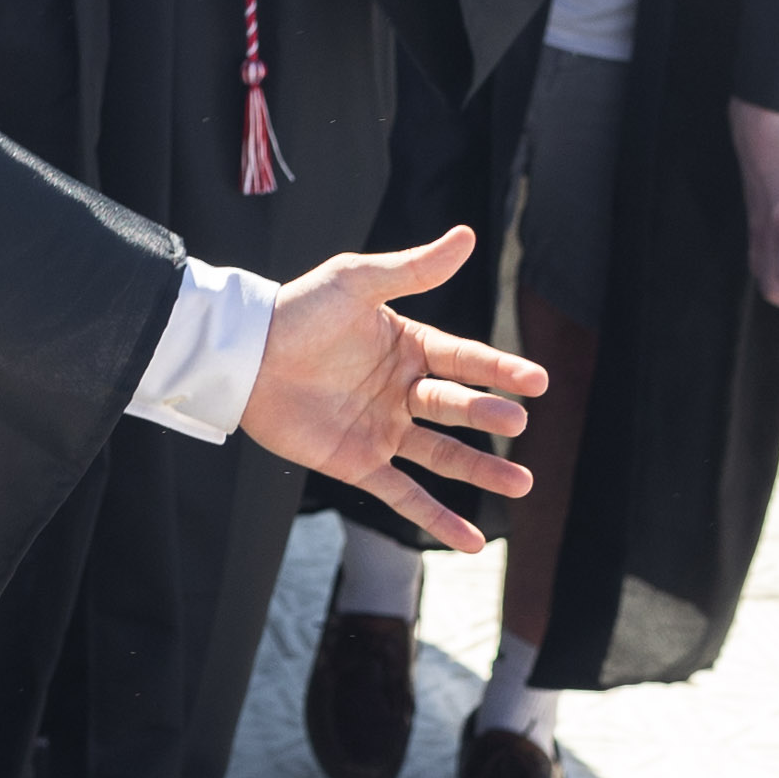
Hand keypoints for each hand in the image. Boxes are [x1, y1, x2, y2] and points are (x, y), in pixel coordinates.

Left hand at [234, 226, 542, 552]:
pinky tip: (471, 542)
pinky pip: (404, 495)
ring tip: (521, 486)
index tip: (537, 382)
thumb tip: (467, 235)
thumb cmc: (296, 311)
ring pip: (443, 455)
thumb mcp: (357, 282)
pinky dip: (436, 518)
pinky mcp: (356, 463)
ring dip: (480, 472)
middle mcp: (401, 390)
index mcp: (408, 347)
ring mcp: (382, 429)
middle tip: (516, 422)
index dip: (500, 370)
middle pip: (455, 406)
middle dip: (487, 415)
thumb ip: (413, 269)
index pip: (465, 360)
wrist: (241, 355)